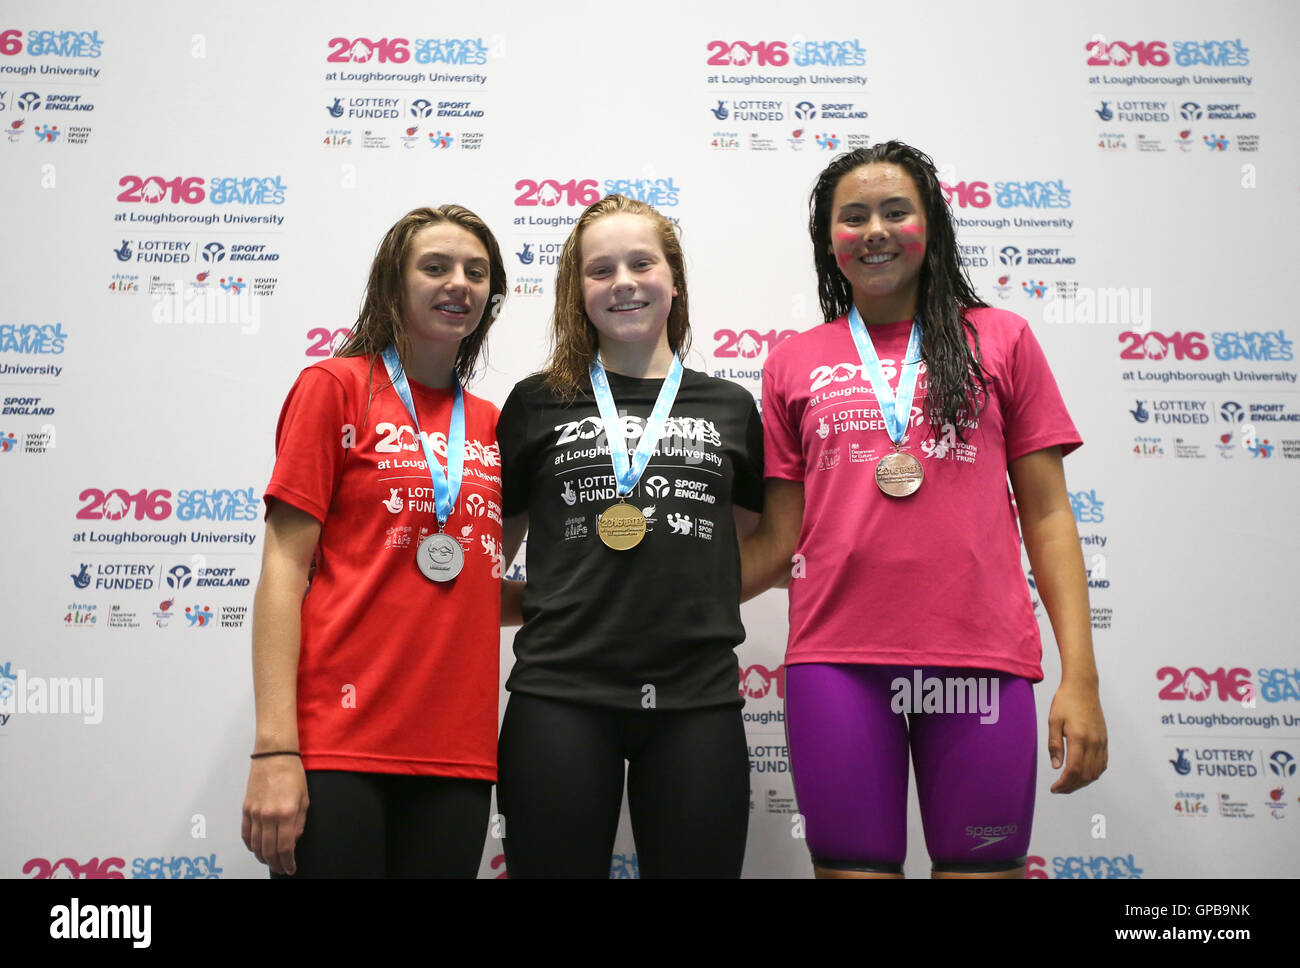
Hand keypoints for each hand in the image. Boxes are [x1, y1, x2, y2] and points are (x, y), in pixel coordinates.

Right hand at [241, 755, 308, 874]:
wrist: (274, 755)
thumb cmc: (291, 772)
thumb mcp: (304, 799)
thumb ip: (299, 823)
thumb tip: (293, 840)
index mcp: (287, 813)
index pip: (285, 847)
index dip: (288, 861)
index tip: (290, 867)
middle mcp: (268, 815)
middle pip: (269, 850)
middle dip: (276, 863)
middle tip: (281, 868)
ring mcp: (255, 813)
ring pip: (256, 845)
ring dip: (263, 857)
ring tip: (270, 861)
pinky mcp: (246, 809)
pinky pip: (246, 834)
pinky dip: (250, 845)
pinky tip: (256, 849)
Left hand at [1047, 678, 1107, 792]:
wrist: (1083, 687)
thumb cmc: (1065, 702)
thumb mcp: (1053, 721)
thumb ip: (1054, 744)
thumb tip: (1056, 766)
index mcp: (1079, 738)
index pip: (1073, 770)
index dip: (1064, 783)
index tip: (1054, 788)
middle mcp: (1094, 743)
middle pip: (1085, 775)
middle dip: (1071, 786)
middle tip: (1059, 789)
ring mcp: (1101, 742)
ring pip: (1095, 772)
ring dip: (1082, 782)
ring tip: (1068, 784)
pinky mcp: (1104, 740)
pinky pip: (1102, 763)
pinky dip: (1093, 773)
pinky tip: (1082, 774)